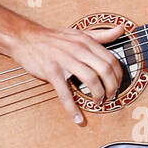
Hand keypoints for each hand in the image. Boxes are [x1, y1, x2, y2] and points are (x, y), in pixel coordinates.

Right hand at [11, 20, 126, 124]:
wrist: (25, 38)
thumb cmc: (54, 38)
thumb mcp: (79, 33)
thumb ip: (101, 35)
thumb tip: (121, 29)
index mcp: (86, 41)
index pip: (111, 59)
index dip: (118, 76)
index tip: (117, 85)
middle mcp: (78, 49)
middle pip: (104, 70)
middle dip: (112, 87)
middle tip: (111, 96)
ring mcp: (64, 60)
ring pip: (90, 80)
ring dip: (98, 95)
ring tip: (99, 102)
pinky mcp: (51, 71)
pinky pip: (65, 92)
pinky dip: (72, 108)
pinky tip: (77, 118)